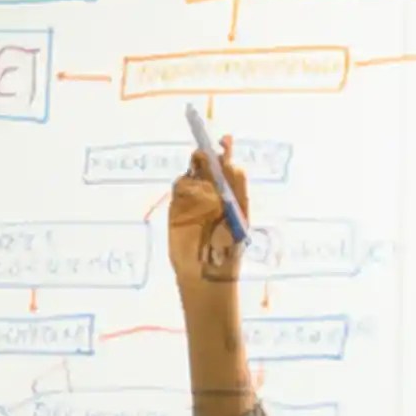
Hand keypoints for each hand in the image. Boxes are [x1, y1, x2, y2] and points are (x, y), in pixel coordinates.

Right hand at [168, 135, 249, 288]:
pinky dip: (183, 186)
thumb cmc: (228, 249)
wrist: (206, 274)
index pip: (229, 166)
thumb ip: (235, 190)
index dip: (226, 151)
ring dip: (195, 173)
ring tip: (202, 187)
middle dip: (206, 157)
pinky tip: (189, 197)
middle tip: (204, 157)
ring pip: (192, 174)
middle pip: (208, 165)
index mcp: (234, 194)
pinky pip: (180, 187)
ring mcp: (195, 198)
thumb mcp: (238, 219)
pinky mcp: (178, 206)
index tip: (223, 142)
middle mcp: (214, 192)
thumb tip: (230, 162)